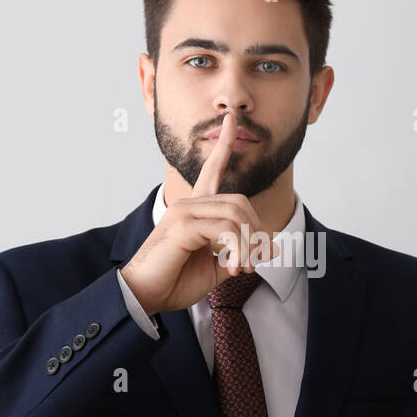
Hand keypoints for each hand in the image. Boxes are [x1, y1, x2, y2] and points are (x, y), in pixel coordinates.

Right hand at [120, 111, 279, 316]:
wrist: (146, 297)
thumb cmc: (176, 282)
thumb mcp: (217, 268)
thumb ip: (240, 253)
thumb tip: (271, 246)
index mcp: (195, 209)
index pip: (211, 170)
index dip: (224, 145)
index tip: (231, 120)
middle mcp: (188, 204)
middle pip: (239, 203)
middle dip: (256, 233)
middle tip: (256, 261)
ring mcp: (183, 211)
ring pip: (235, 216)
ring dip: (248, 246)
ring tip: (242, 269)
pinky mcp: (182, 225)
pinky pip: (224, 229)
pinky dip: (237, 250)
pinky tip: (233, 268)